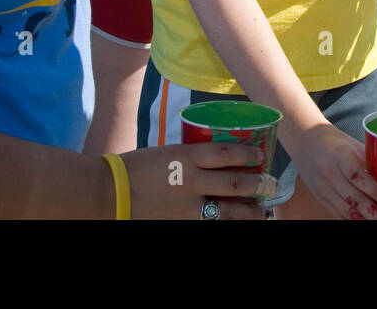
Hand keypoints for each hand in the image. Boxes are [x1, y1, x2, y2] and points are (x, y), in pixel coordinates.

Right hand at [121, 142, 270, 219]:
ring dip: (249, 211)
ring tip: (261, 211)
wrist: (108, 194)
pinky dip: (225, 224)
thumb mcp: (164, 153)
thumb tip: (208, 159)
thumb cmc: (132, 168)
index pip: (226, 152)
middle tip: (269, 184)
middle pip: (234, 182)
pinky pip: (209, 224)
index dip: (247, 153)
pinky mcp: (181, 224)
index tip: (260, 153)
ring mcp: (186, 207)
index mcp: (185, 156)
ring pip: (228, 211)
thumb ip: (187, 158)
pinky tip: (236, 224)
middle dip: (256, 184)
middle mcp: (191, 181)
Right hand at [286, 123, 376, 218]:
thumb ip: (369, 160)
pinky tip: (364, 221)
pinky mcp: (320, 197)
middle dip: (373, 213)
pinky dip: (352, 220)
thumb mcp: (352, 145)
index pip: (358, 177)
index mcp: (340, 156)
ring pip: (345, 210)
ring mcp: (323, 188)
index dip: (375, 191)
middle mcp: (329, 173)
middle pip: (353, 199)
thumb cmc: (333, 141)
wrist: (304, 141)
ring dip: (364, 220)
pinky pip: (337, 214)